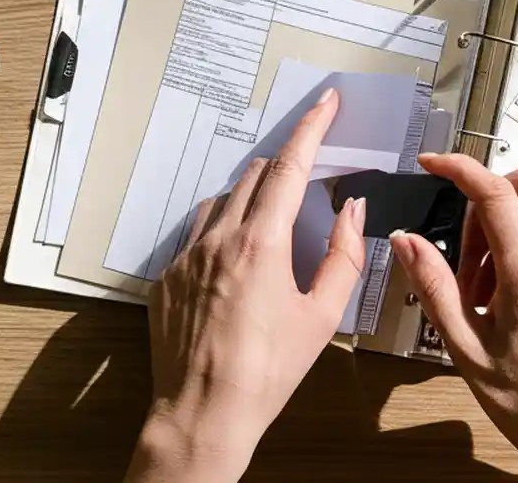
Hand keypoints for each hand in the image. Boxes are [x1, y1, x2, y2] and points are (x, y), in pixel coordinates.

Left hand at [125, 88, 366, 482]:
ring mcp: (186, 256)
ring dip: (252, 198)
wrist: (204, 413)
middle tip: (307, 182)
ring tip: (273, 230)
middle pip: (255, 175)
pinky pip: (197, 232)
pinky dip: (222, 228)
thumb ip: (343, 256)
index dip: (311, 129)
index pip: (289, 166)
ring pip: (223, 200)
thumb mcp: (322, 317)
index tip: (325, 104)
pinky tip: (237, 261)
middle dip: (285, 167)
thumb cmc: (267, 372)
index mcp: (262, 244)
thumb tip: (350, 210)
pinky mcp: (167, 276)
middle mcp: (219, 240)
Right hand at [390, 153, 517, 482]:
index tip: (434, 163)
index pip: (495, 191)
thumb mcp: (465, 347)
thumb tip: (407, 242)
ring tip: (479, 289)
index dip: (459, 167)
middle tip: (460, 248)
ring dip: (502, 228)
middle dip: (484, 197)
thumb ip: (434, 286)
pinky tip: (502, 298)